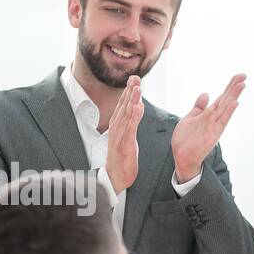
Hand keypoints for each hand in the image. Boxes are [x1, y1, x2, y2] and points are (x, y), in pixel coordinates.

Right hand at [105, 76, 142, 194]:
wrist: (115, 177)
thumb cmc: (122, 157)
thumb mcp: (128, 137)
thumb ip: (131, 123)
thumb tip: (135, 108)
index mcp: (118, 126)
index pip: (124, 105)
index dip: (129, 91)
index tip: (134, 78)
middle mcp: (117, 128)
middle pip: (124, 106)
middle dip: (130, 91)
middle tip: (135, 77)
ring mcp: (119, 136)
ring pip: (126, 115)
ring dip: (131, 100)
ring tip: (137, 87)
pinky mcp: (124, 145)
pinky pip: (130, 129)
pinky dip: (133, 117)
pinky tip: (138, 107)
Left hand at [172, 74, 246, 183]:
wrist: (182, 157)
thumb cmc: (186, 140)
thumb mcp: (190, 118)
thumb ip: (198, 107)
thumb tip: (206, 94)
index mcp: (209, 114)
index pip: (222, 98)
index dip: (230, 87)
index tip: (239, 76)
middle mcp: (214, 119)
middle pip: (226, 100)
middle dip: (234, 88)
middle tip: (244, 76)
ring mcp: (214, 126)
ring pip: (226, 108)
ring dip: (234, 96)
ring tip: (242, 85)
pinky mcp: (212, 135)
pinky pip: (221, 122)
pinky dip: (228, 112)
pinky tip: (234, 104)